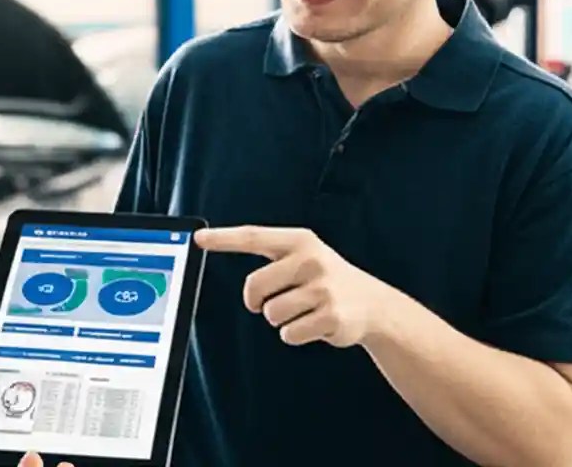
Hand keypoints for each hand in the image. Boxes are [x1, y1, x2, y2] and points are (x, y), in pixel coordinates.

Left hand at [195, 226, 390, 347]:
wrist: (373, 305)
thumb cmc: (326, 280)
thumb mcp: (305, 257)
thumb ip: (272, 261)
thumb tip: (232, 269)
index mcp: (300, 241)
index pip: (253, 236)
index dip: (224, 238)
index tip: (198, 238)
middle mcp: (310, 260)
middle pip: (254, 287)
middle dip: (258, 301)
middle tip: (276, 300)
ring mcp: (322, 288)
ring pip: (271, 314)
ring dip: (282, 320)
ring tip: (305, 310)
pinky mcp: (330, 316)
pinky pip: (289, 334)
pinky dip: (296, 334)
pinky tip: (316, 324)